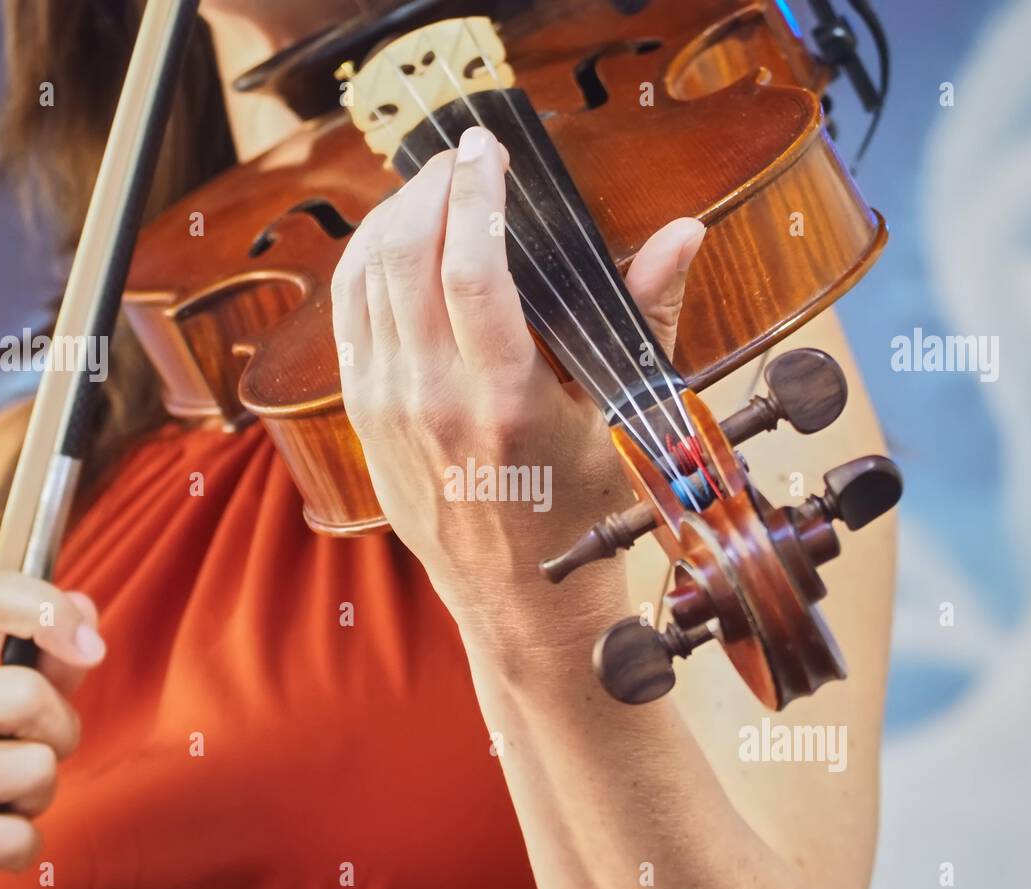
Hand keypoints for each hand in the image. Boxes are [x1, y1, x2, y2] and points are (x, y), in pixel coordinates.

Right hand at [0, 565, 103, 888]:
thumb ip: (44, 658)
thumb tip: (84, 613)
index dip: (46, 607)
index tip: (89, 648)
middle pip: (26, 693)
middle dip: (59, 733)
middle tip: (31, 752)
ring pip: (34, 768)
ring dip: (39, 794)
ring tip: (0, 798)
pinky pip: (18, 837)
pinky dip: (21, 846)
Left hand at [331, 125, 704, 653]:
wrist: (516, 598)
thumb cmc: (578, 513)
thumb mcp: (619, 421)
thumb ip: (642, 317)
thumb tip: (682, 233)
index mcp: (506, 399)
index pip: (472, 266)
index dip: (476, 191)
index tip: (488, 148)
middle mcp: (433, 399)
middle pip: (407, 256)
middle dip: (430, 188)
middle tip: (461, 160)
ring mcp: (388, 408)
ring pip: (365, 277)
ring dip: (394, 217)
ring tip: (431, 190)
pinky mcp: (364, 416)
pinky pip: (349, 315)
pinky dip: (366, 262)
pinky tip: (397, 242)